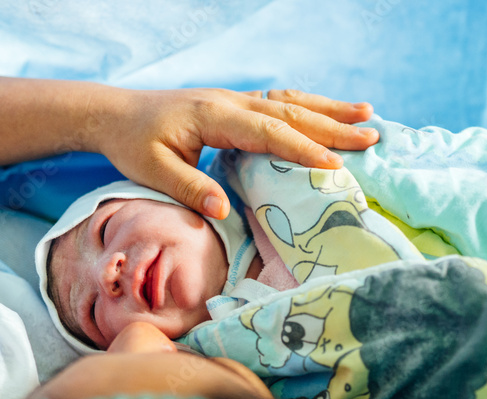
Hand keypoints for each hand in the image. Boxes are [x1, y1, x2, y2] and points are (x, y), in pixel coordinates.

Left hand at [93, 88, 378, 218]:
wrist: (114, 114)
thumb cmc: (132, 144)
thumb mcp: (152, 172)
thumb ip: (189, 188)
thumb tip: (224, 211)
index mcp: (214, 116)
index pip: (268, 132)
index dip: (303, 148)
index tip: (335, 163)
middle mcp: (230, 102)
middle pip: (290, 112)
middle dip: (334, 125)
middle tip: (372, 136)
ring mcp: (235, 100)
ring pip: (290, 102)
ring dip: (329, 109)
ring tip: (367, 115)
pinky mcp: (235, 105)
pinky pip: (280, 104)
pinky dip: (309, 108)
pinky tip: (329, 113)